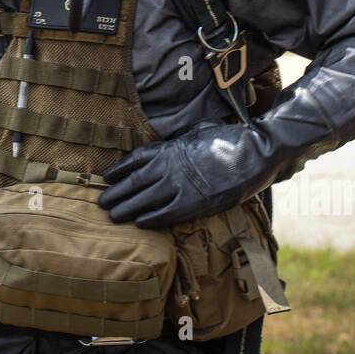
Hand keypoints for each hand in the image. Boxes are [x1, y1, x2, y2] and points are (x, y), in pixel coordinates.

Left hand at [98, 124, 269, 228]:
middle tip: (101, 202)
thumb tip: (174, 141)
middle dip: (116, 193)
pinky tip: (139, 223)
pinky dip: (150, 218)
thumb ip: (182, 139)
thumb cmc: (229, 138)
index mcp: (170, 148)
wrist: (254, 153)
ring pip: (145, 200)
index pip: (136, 159)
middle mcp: (170, 167)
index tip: (107, 176)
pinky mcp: (194, 204)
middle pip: (134, 182)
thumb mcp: (199, 130)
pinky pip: (166, 214)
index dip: (120, 169)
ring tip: (112, 215)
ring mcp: (181, 187)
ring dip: (127, 208)